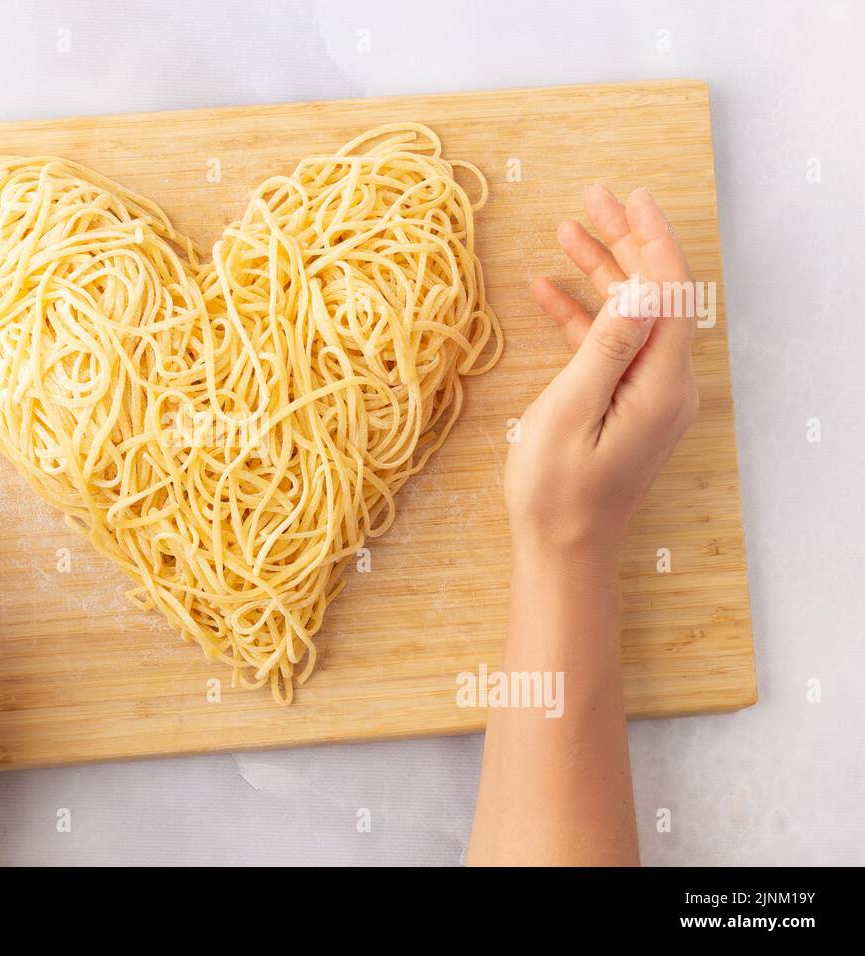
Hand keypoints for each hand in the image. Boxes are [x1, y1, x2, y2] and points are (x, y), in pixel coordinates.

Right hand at [506, 185, 699, 561]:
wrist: (563, 549)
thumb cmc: (558, 492)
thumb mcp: (572, 413)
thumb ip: (605, 347)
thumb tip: (640, 288)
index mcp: (660, 384)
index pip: (670, 292)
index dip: (650, 240)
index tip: (628, 198)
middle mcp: (665, 384)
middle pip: (655, 294)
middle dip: (626, 242)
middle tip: (593, 198)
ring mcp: (645, 394)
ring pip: (631, 314)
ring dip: (601, 272)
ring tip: (566, 228)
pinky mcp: (623, 404)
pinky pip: (608, 345)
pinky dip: (582, 314)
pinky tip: (547, 289)